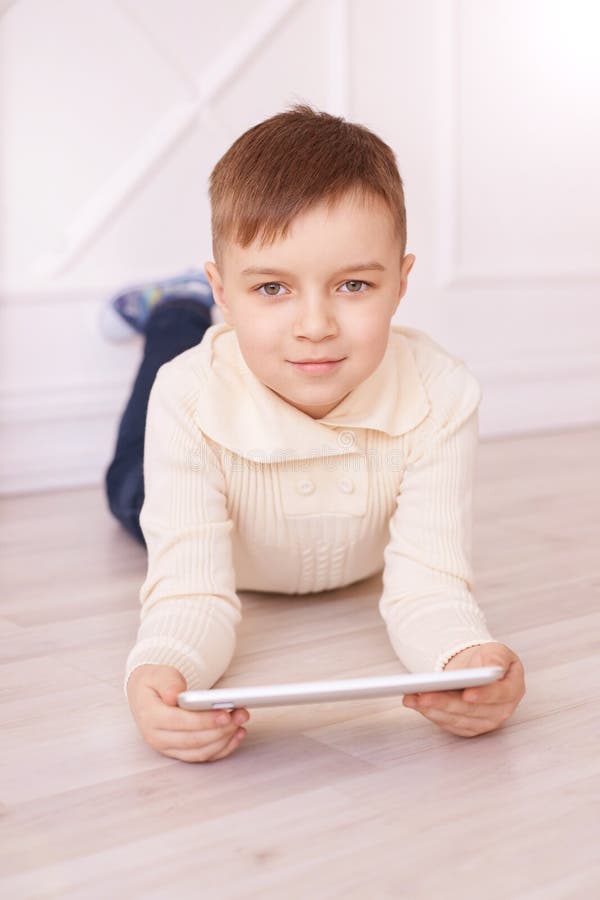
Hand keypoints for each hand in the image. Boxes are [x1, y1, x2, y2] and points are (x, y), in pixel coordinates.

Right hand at [127, 664, 249, 762]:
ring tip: (241, 721)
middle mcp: (158, 738)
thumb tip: (174, 695)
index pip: (181, 723)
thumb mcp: (159, 675)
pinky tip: (236, 735)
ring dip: (225, 739)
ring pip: (200, 751)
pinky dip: (222, 748)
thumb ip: (168, 683)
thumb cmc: (156, 683)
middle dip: (221, 729)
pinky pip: (203, 756)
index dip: (204, 720)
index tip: (225, 714)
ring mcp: (168, 748)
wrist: (147, 695)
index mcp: (151, 717)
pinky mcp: (179, 753)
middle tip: (240, 715)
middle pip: (193, 740)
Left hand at [402, 642, 525, 737]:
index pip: (499, 695)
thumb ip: (497, 657)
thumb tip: (493, 668)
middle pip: (472, 710)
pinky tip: (416, 703)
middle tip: (426, 695)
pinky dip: (430, 714)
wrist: (476, 669)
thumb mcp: (497, 650)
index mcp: (512, 690)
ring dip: (433, 710)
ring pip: (457, 719)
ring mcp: (484, 722)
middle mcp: (500, 710)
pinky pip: (448, 724)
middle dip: (446, 703)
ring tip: (414, 698)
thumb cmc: (487, 659)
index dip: (483, 696)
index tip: (467, 694)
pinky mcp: (467, 727)